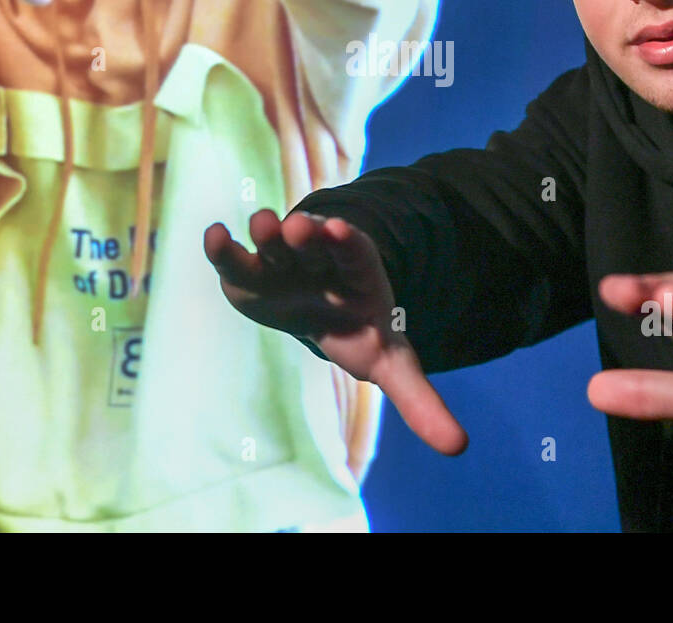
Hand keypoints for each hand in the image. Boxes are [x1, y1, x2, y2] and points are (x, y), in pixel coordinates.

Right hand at [205, 208, 468, 455]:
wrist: (324, 309)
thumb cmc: (358, 330)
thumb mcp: (389, 362)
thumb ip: (419, 399)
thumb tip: (459, 448)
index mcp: (358, 274)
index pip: (355, 251)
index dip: (348, 242)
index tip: (340, 231)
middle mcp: (320, 259)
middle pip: (313, 241)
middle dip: (305, 234)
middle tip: (297, 227)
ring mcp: (283, 261)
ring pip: (274, 241)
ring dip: (267, 232)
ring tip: (261, 225)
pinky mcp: (250, 273)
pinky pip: (235, 256)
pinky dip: (223, 247)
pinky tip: (213, 236)